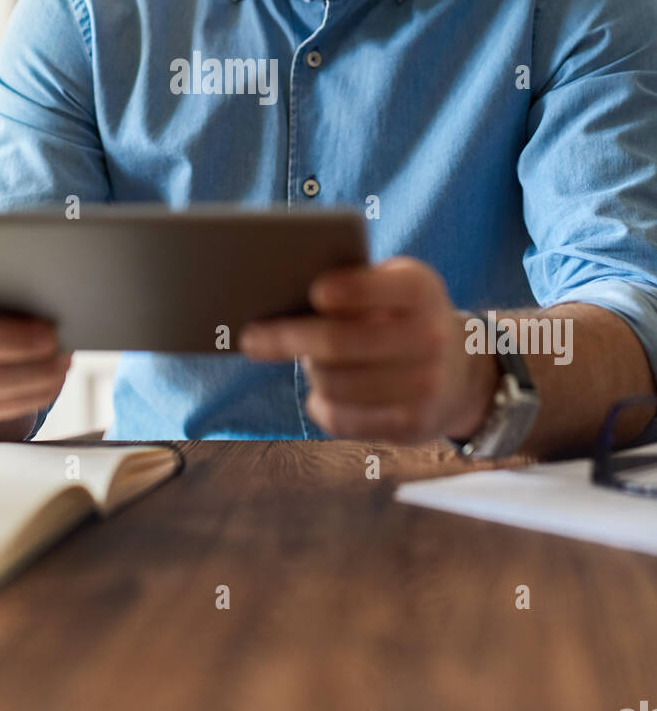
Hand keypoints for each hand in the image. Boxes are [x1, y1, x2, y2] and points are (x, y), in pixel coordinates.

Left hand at [237, 257, 498, 441]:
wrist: (461, 372)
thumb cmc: (403, 317)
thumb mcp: (393, 288)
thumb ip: (354, 285)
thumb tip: (279, 298)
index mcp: (421, 289)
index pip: (376, 287)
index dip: (345, 290)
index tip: (313, 292)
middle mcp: (430, 336)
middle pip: (339, 341)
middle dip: (287, 339)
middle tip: (250, 338)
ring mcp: (426, 384)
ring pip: (335, 382)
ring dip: (309, 371)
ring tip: (302, 362)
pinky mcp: (412, 425)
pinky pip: (345, 419)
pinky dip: (322, 406)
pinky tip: (318, 396)